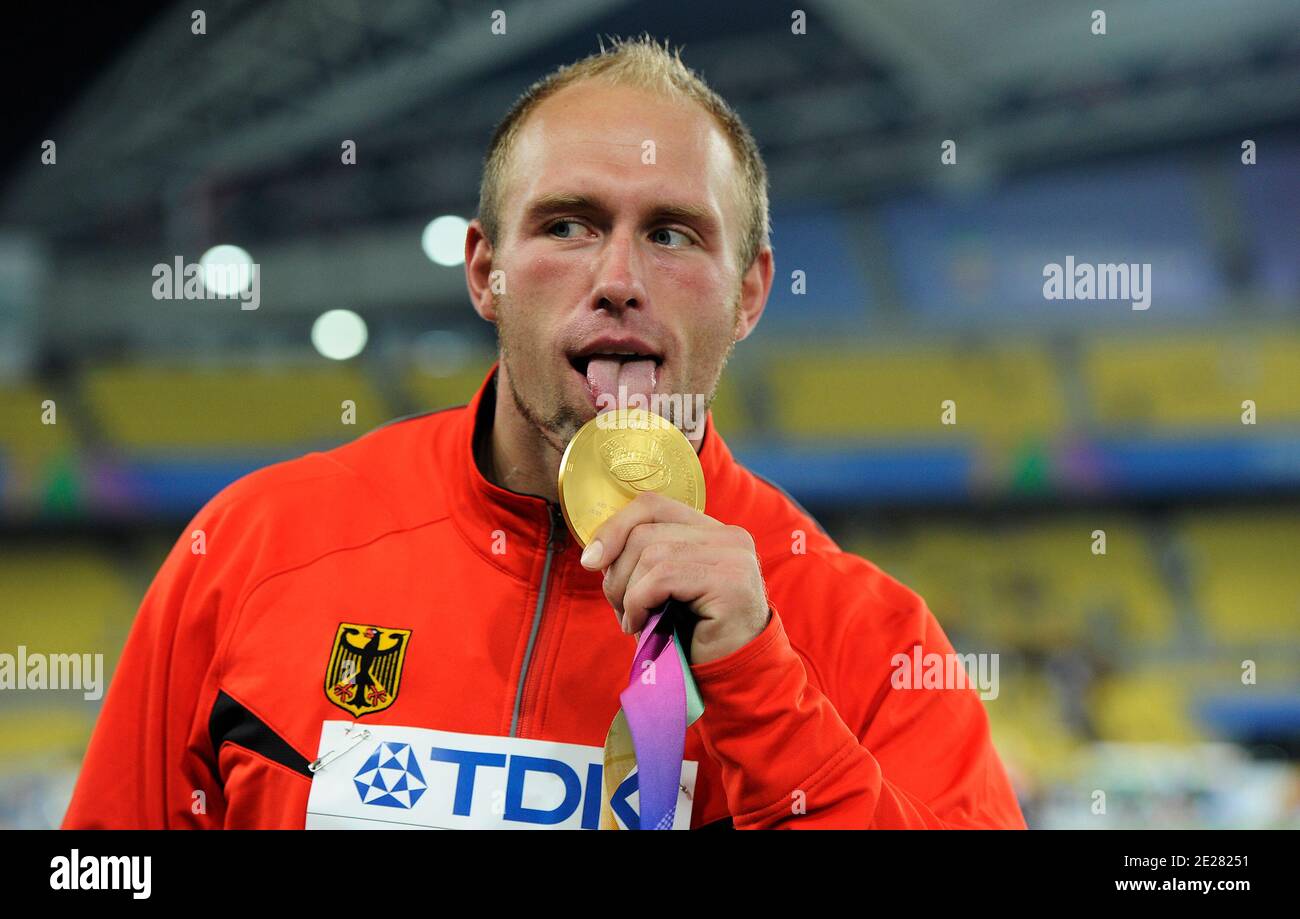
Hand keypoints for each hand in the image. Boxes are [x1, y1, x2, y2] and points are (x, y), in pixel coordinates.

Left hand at [579, 492, 770, 665]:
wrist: (738, 679)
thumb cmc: (695, 637)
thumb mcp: (665, 592)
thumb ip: (643, 562)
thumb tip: (595, 553)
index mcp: (711, 531)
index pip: (653, 505)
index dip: (613, 527)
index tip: (591, 561)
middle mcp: (727, 536)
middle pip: (644, 532)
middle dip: (617, 573)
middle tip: (620, 609)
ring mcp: (732, 556)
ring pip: (650, 554)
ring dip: (628, 593)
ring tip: (633, 621)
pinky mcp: (730, 581)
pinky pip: (662, 578)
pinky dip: (639, 602)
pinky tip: (641, 626)